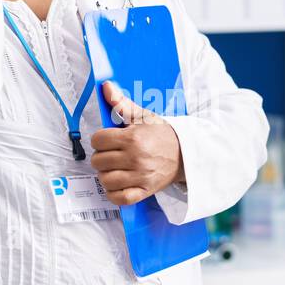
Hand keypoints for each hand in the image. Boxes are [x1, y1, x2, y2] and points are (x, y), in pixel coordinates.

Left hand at [89, 81, 183, 206]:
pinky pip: (120, 198)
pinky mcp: (144, 191)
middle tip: (111, 154)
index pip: (98, 140)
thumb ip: (121, 103)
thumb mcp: (143, 116)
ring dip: (106, 174)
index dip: (100, 139)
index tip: (107, 140)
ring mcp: (140, 177)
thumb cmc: (162, 135)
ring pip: (106, 180)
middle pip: (98, 161)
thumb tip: (106, 87)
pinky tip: (117, 184)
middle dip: (102, 156)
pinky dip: (114, 193)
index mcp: (133, 138)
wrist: (185, 153)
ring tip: (114, 168)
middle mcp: (136, 158)